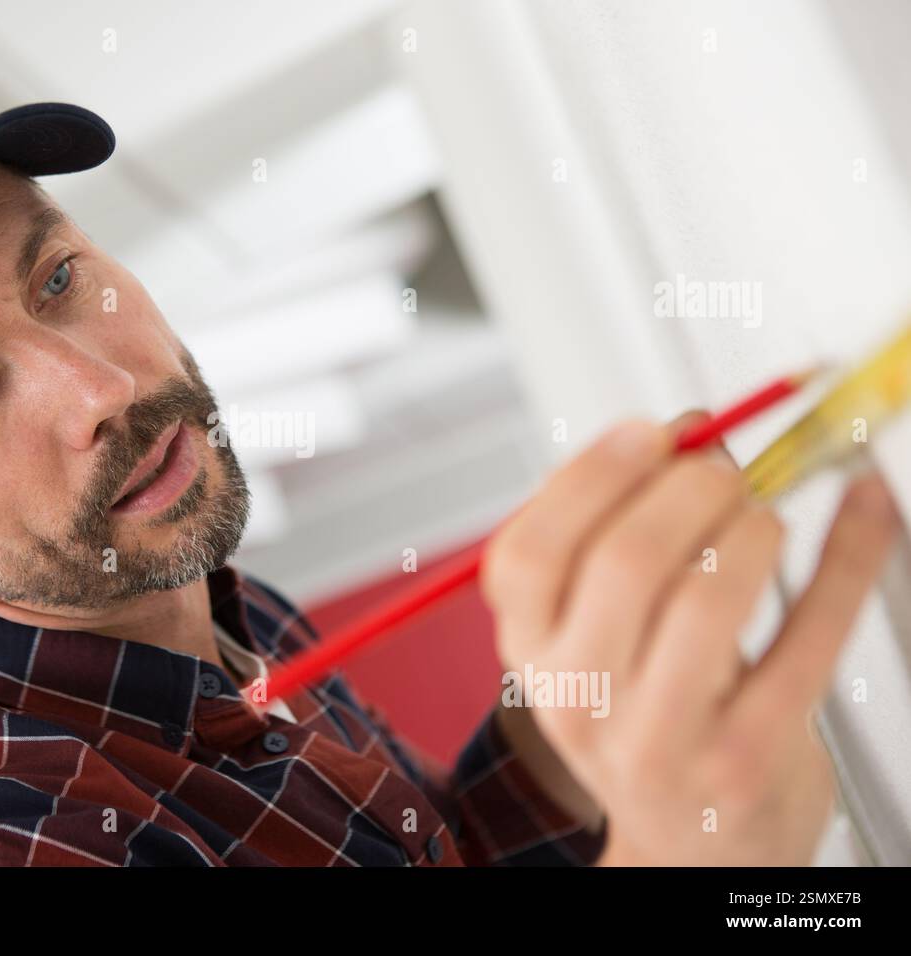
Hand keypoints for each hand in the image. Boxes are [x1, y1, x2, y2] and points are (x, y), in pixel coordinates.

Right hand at [481, 415, 897, 864]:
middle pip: (624, 560)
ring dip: (754, 523)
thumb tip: (686, 435)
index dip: (592, 475)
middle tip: (723, 470)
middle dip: (689, 486)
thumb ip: (611, 542)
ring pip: (709, 597)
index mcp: (531, 655)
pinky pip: (811, 637)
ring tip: (763, 515)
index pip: (531, 551)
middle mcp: (579, 700)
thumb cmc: (645, 715)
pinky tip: (867, 506)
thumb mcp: (595, 641)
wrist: (690, 845)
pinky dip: (852, 553)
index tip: (651, 431)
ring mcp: (662, 739)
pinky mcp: (750, 761)